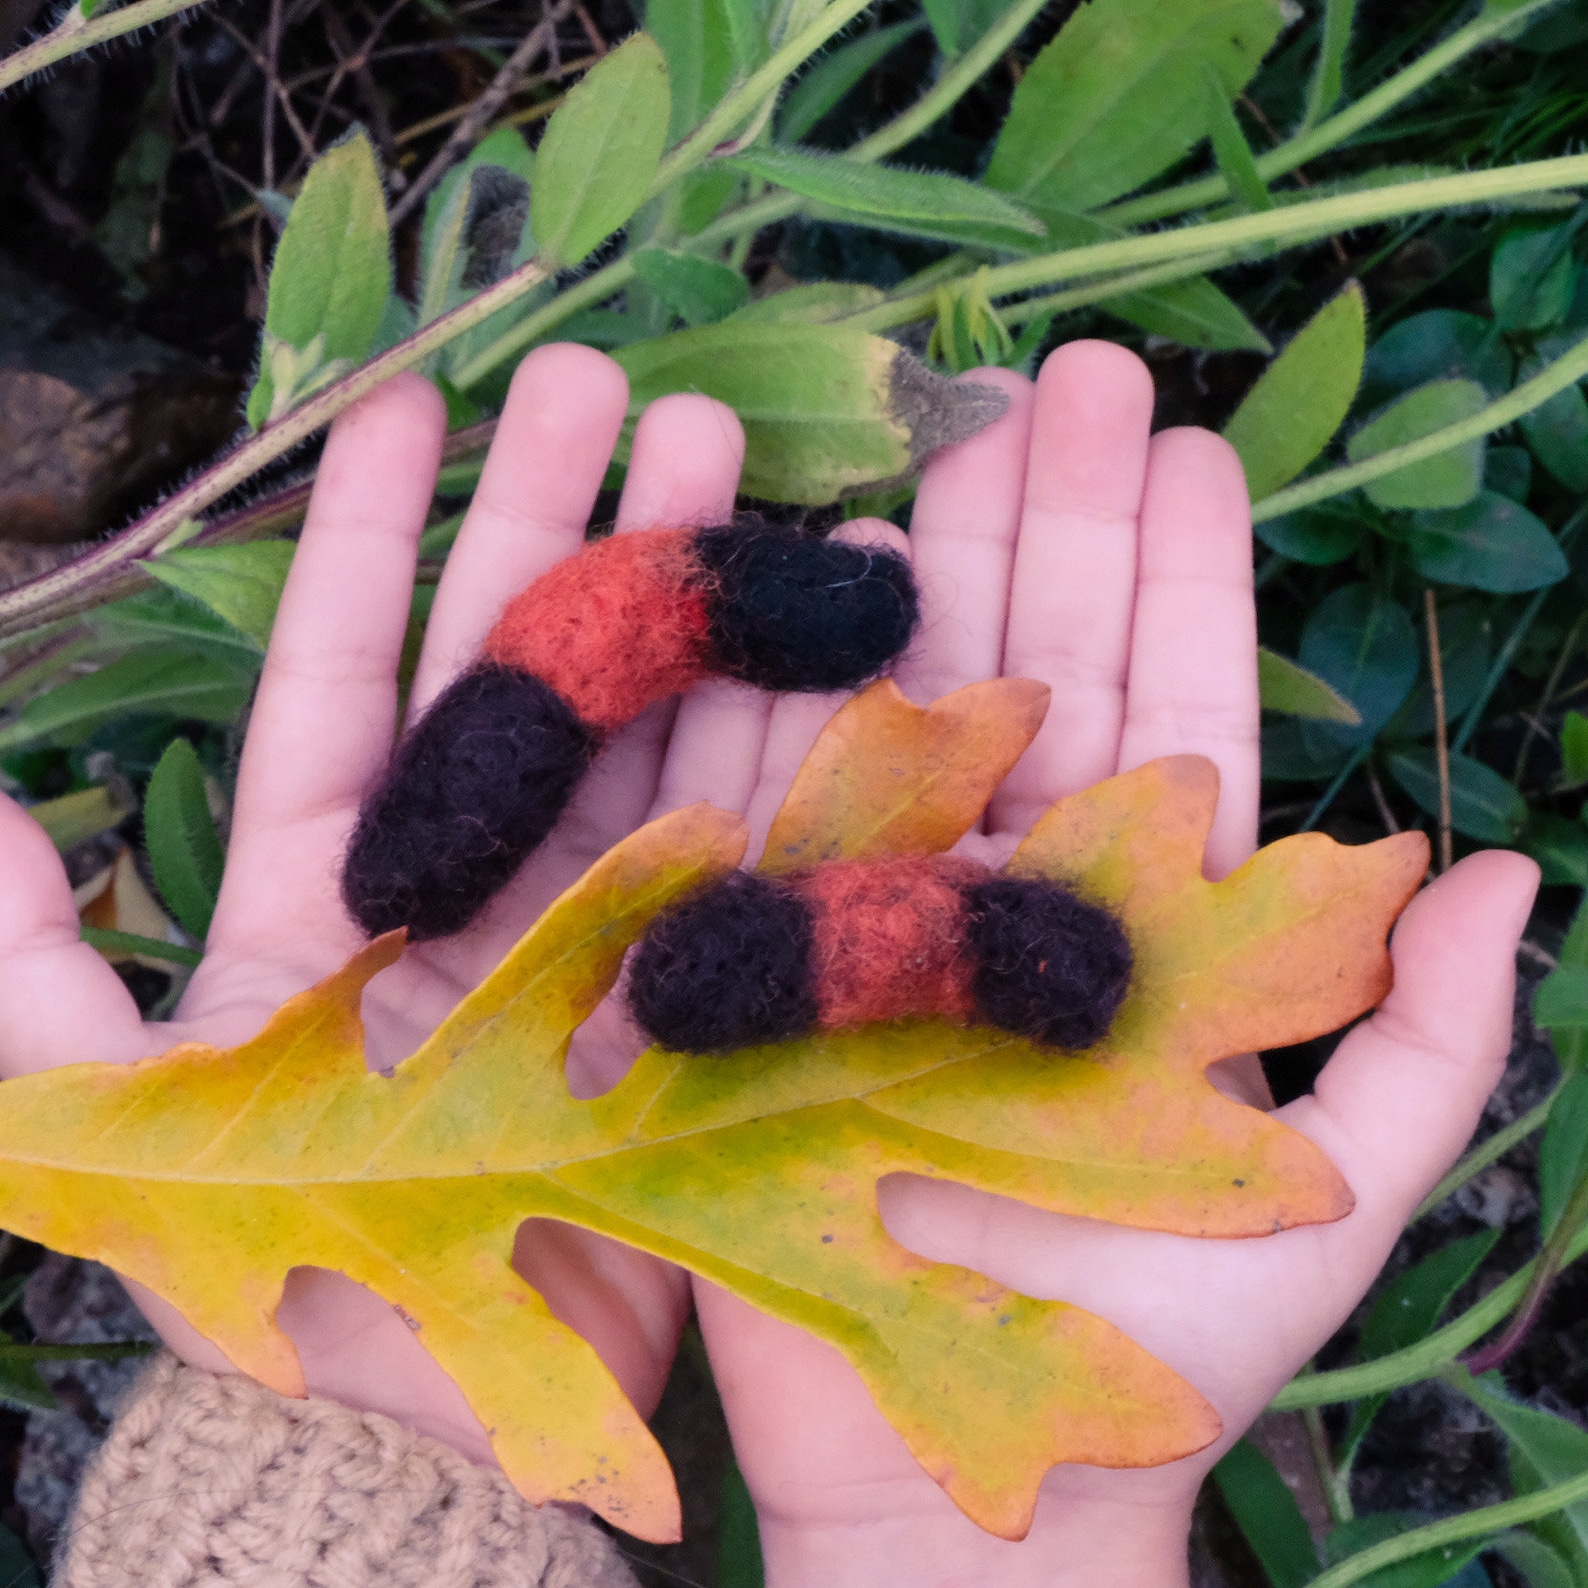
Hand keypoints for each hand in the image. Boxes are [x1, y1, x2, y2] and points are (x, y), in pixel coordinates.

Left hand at [0, 344, 769, 1464]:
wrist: (438, 1432)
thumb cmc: (274, 1278)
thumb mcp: (103, 1120)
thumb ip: (24, 968)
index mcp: (344, 889)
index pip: (361, 678)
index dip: (382, 543)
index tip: (418, 405)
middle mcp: (482, 884)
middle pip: (523, 670)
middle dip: (557, 520)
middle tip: (614, 384)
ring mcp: (608, 924)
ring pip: (646, 722)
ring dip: (676, 589)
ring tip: (720, 451)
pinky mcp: (711, 981)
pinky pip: (752, 837)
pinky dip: (785, 727)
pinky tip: (823, 618)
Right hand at [691, 342, 1540, 1586]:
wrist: (963, 1480)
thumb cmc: (1160, 1354)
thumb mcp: (1340, 1195)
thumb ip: (1428, 1037)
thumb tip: (1521, 862)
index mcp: (1145, 915)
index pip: (1173, 708)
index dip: (1185, 573)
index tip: (1195, 444)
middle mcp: (1008, 888)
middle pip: (1040, 668)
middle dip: (1059, 518)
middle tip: (1075, 373)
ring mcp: (880, 909)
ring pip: (910, 697)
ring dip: (934, 558)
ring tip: (954, 416)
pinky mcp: (768, 958)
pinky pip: (771, 791)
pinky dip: (791, 676)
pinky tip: (815, 562)